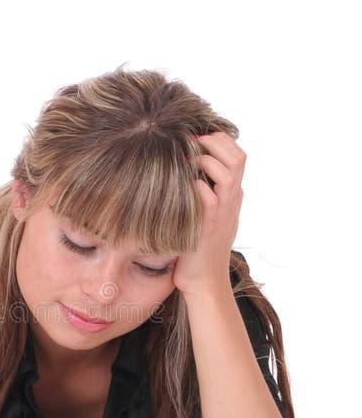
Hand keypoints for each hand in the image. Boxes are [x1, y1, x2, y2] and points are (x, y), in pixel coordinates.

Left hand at [171, 131, 245, 297]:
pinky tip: (180, 185)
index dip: (220, 139)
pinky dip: (194, 185)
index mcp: (232, 196)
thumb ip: (204, 192)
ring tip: (184, 162)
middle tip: (191, 141)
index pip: (238, 155)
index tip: (197, 136)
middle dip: (214, 142)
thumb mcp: (206, 215)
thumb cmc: (197, 247)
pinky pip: (207, 196)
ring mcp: (223, 213)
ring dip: (204, 161)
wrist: (204, 281)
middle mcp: (232, 201)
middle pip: (238, 157)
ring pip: (227, 174)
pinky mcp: (208, 226)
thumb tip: (184, 170)